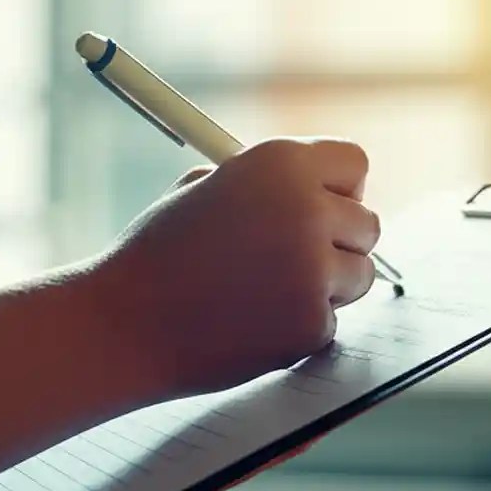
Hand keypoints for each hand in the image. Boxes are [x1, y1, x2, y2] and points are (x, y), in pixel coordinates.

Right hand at [93, 138, 380, 398]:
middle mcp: (306, 208)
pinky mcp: (312, 322)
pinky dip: (300, 328)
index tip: (323, 206)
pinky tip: (250, 324)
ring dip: (327, 287)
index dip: (339, 188)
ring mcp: (314, 269)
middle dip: (338, 242)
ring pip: (361, 275)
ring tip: (263, 292)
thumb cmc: (156, 256)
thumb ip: (266, 184)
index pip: (354, 164)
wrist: (122, 324)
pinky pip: (331, 322)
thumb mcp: (204, 190)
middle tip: (293, 259)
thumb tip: (321, 194)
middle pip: (368, 223)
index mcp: (279, 162)